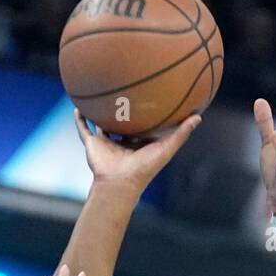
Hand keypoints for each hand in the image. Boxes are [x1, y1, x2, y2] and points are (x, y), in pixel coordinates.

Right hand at [74, 109, 201, 197]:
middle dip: (124, 112)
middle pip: (122, 125)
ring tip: (98, 97)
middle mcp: (121, 143)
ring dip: (100, 113)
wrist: (119, 183)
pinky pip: (83, 128)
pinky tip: (77, 106)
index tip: (151, 100)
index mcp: (138, 145)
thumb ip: (181, 134)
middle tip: (126, 92)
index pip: (143, 128)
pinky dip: (79, 119)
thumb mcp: (167, 149)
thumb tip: (199, 116)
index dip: (147, 115)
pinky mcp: (91, 144)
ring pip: (101, 125)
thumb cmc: (144, 169)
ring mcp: (105, 144)